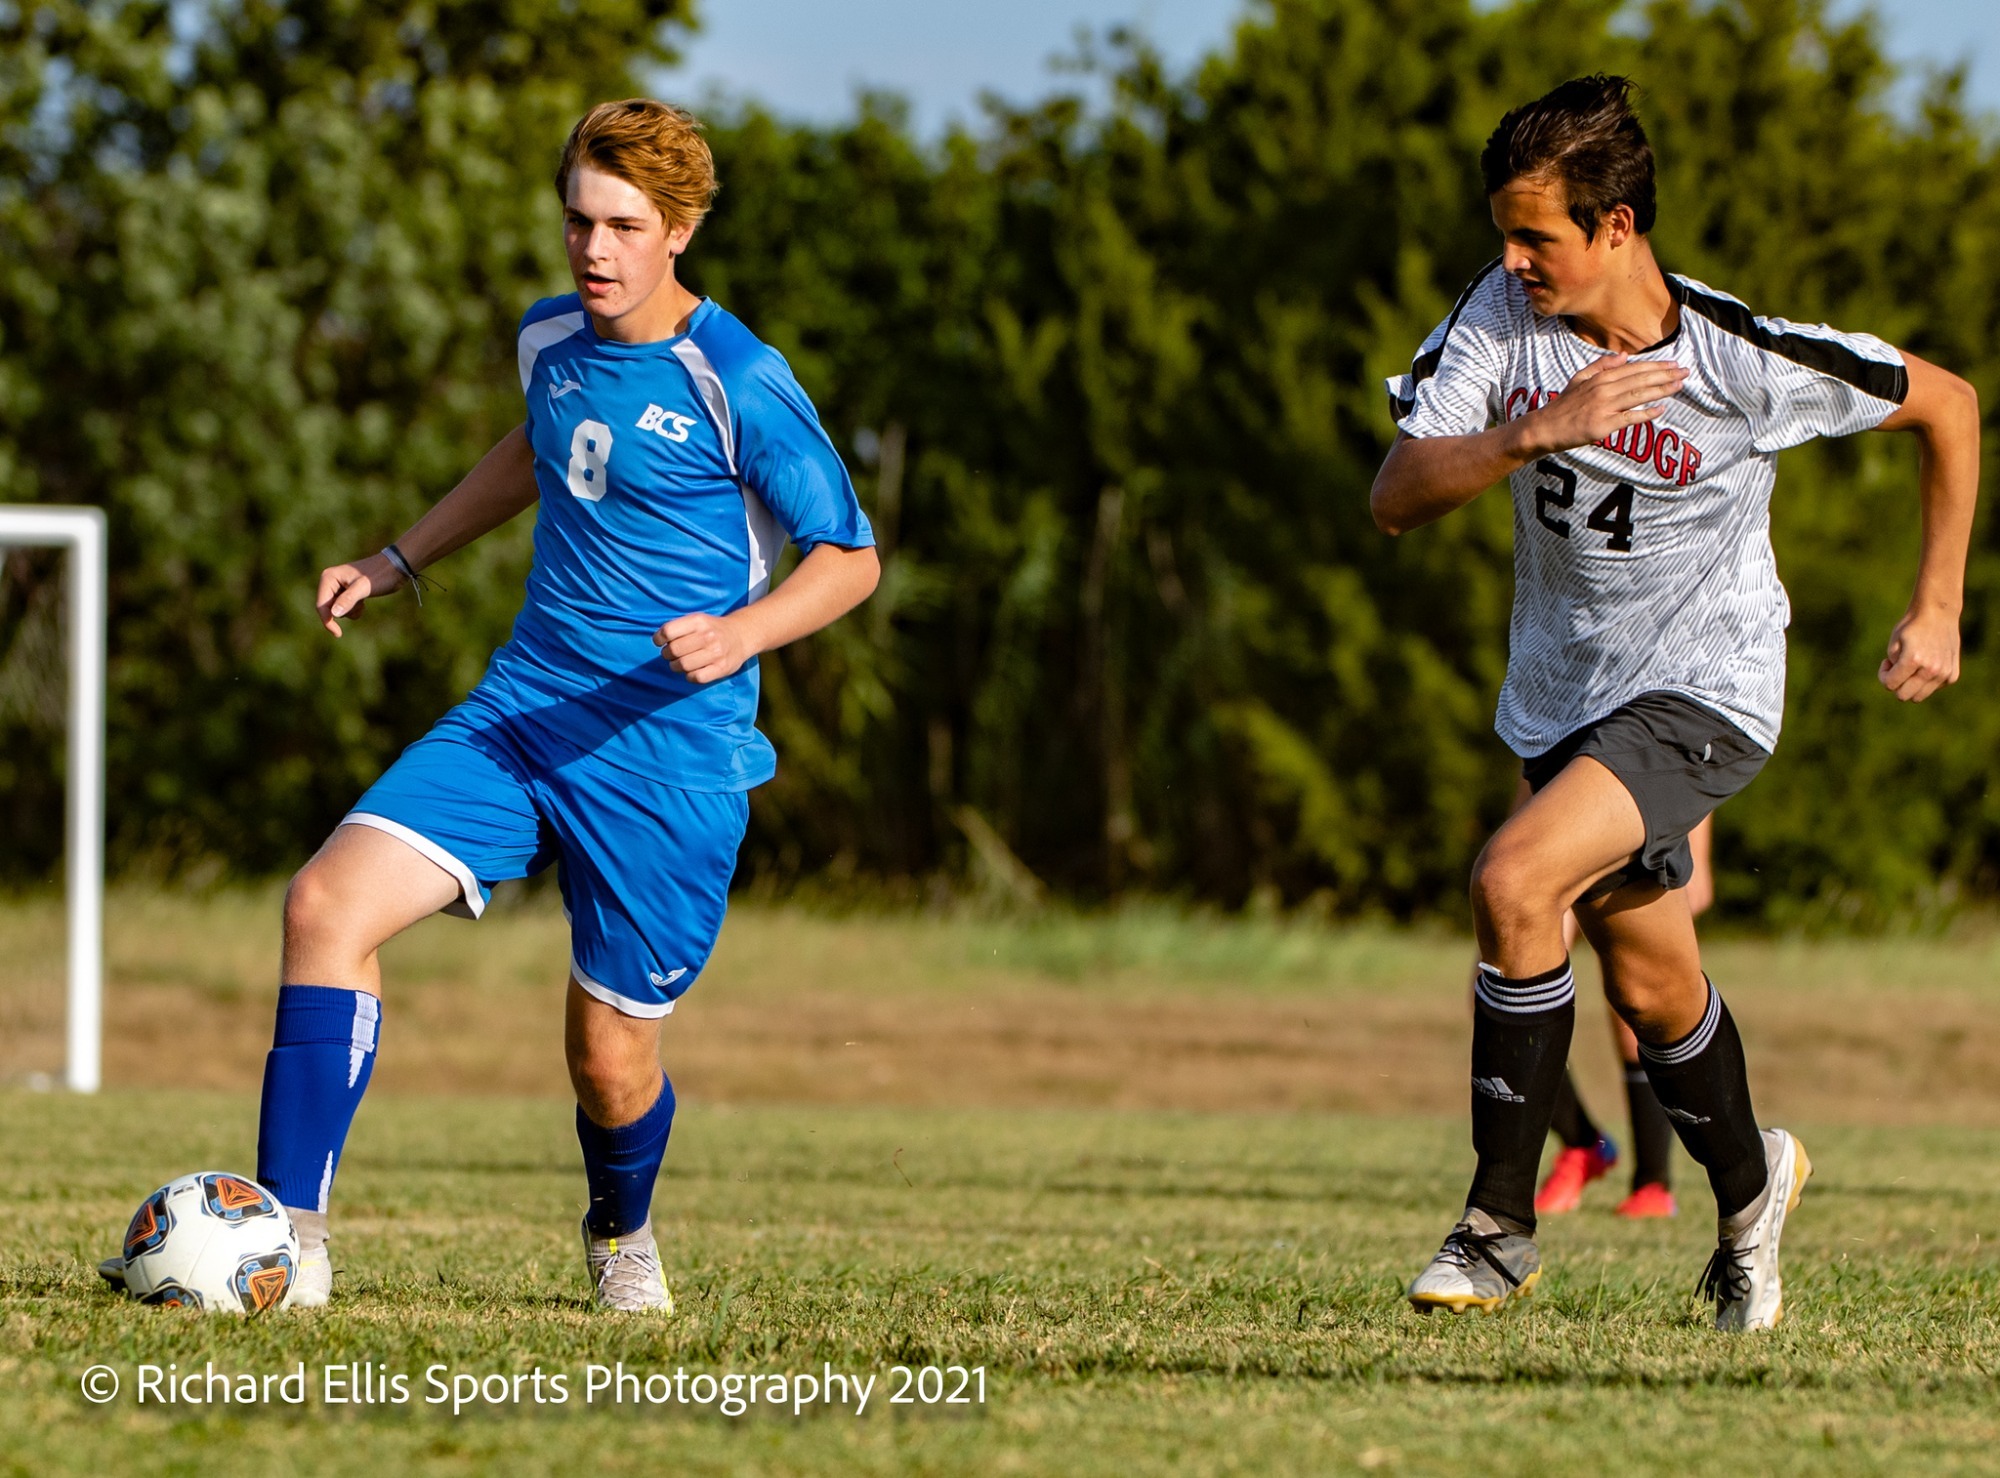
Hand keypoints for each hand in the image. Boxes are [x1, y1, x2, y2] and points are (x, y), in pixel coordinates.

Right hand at [316, 553, 401, 636]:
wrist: (395, 567)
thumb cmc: (379, 575)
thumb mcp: (363, 588)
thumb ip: (348, 600)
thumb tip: (333, 613)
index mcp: (328, 578)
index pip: (321, 605)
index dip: (327, 620)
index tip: (338, 634)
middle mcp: (330, 581)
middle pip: (328, 608)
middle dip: (345, 611)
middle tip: (360, 602)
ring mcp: (339, 587)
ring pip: (338, 610)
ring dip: (351, 610)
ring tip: (363, 599)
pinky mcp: (347, 592)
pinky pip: (346, 608)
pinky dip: (355, 609)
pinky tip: (364, 601)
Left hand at [654, 612, 753, 682]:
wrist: (741, 635)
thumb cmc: (711, 629)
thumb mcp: (697, 620)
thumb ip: (678, 628)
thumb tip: (658, 640)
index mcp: (698, 621)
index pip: (668, 631)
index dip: (658, 639)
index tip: (660, 642)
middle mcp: (708, 636)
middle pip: (673, 650)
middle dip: (667, 654)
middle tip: (671, 654)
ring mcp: (716, 653)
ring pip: (683, 665)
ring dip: (676, 667)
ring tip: (680, 663)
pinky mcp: (722, 668)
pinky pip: (696, 677)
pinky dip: (689, 676)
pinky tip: (692, 671)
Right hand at [1520, 354, 1688, 455]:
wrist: (1545, 427)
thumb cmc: (1563, 405)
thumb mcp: (1579, 379)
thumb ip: (1601, 365)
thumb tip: (1624, 355)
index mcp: (1599, 378)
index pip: (1633, 369)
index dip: (1655, 366)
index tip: (1673, 364)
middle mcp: (1603, 390)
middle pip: (1639, 380)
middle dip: (1664, 375)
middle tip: (1684, 372)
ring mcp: (1603, 407)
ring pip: (1638, 396)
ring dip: (1661, 390)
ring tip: (1679, 386)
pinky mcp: (1602, 425)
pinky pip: (1629, 418)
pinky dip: (1646, 414)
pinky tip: (1660, 410)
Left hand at [1878, 605, 1960, 701]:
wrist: (1938, 613)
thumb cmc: (1911, 626)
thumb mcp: (1893, 643)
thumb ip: (1892, 666)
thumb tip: (1896, 685)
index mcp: (1913, 660)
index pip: (1890, 685)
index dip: (1883, 675)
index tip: (1886, 662)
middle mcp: (1931, 670)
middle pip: (1904, 696)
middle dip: (1896, 684)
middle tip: (1897, 666)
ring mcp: (1944, 674)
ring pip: (1919, 696)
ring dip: (1910, 685)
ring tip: (1910, 667)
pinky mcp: (1952, 675)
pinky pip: (1932, 689)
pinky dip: (1925, 682)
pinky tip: (1925, 665)